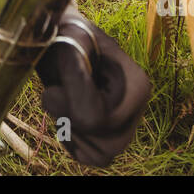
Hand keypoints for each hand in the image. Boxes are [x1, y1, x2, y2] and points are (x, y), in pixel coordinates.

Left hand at [35, 9, 150, 167]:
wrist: (60, 37)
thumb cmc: (63, 36)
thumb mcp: (67, 45)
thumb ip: (75, 76)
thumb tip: (84, 116)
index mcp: (137, 86)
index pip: (98, 120)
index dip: (68, 107)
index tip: (56, 85)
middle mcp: (137, 108)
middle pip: (107, 146)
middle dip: (74, 124)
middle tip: (56, 95)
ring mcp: (126, 122)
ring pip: (102, 155)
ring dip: (72, 132)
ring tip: (63, 101)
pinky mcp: (110, 133)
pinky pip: (93, 158)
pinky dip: (74, 142)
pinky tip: (65, 115)